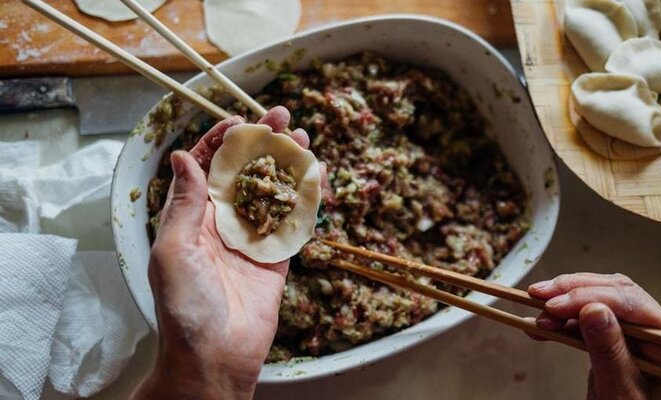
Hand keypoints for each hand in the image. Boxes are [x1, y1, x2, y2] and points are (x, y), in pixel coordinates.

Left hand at [132, 107, 313, 399]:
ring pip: (272, 191)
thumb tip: (184, 157)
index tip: (241, 120)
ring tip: (303, 137)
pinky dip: (305, 197)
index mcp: (192, 217)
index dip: (222, 140)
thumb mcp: (173, 249)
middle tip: (282, 117)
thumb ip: (184, 203)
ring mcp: (252, 239)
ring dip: (287, 164)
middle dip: (262, 143)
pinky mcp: (277, 257)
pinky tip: (316, 175)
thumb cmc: (183, 307)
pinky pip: (293, 221)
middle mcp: (222, 223)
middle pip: (245, 173)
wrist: (215, 356)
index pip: (207, 168)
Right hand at [527, 273, 660, 399]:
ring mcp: (638, 333)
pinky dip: (563, 321)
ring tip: (537, 316)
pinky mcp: (616, 336)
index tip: (556, 305)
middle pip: (615, 293)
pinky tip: (541, 325)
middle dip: (573, 294)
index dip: (591, 298)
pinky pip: (588, 319)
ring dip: (564, 305)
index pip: (633, 304)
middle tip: (540, 298)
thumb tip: (594, 310)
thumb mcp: (621, 392)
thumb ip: (610, 352)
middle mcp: (659, 332)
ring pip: (598, 300)